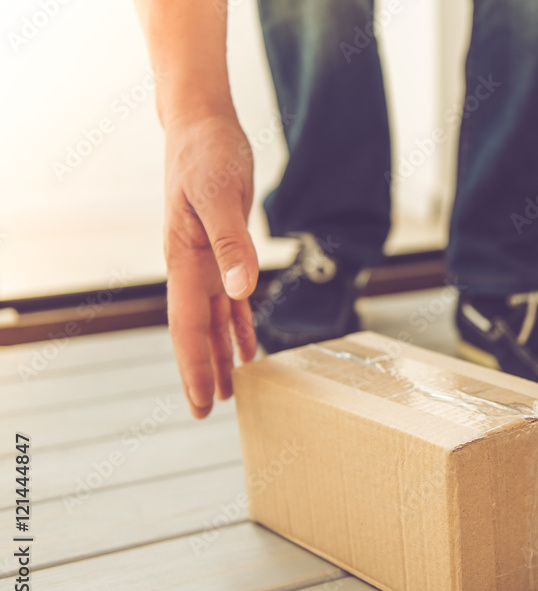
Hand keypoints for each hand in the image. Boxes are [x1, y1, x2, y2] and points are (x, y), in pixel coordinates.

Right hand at [163, 112, 258, 417]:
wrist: (203, 126)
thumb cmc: (208, 155)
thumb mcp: (220, 195)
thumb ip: (231, 244)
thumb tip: (239, 292)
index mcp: (184, 260)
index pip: (187, 326)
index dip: (194, 367)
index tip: (200, 403)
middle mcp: (191, 267)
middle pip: (196, 331)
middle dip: (203, 371)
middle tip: (210, 411)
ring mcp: (205, 260)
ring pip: (212, 320)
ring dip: (221, 354)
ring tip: (230, 389)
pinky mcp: (223, 250)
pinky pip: (229, 298)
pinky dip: (237, 324)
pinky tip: (248, 346)